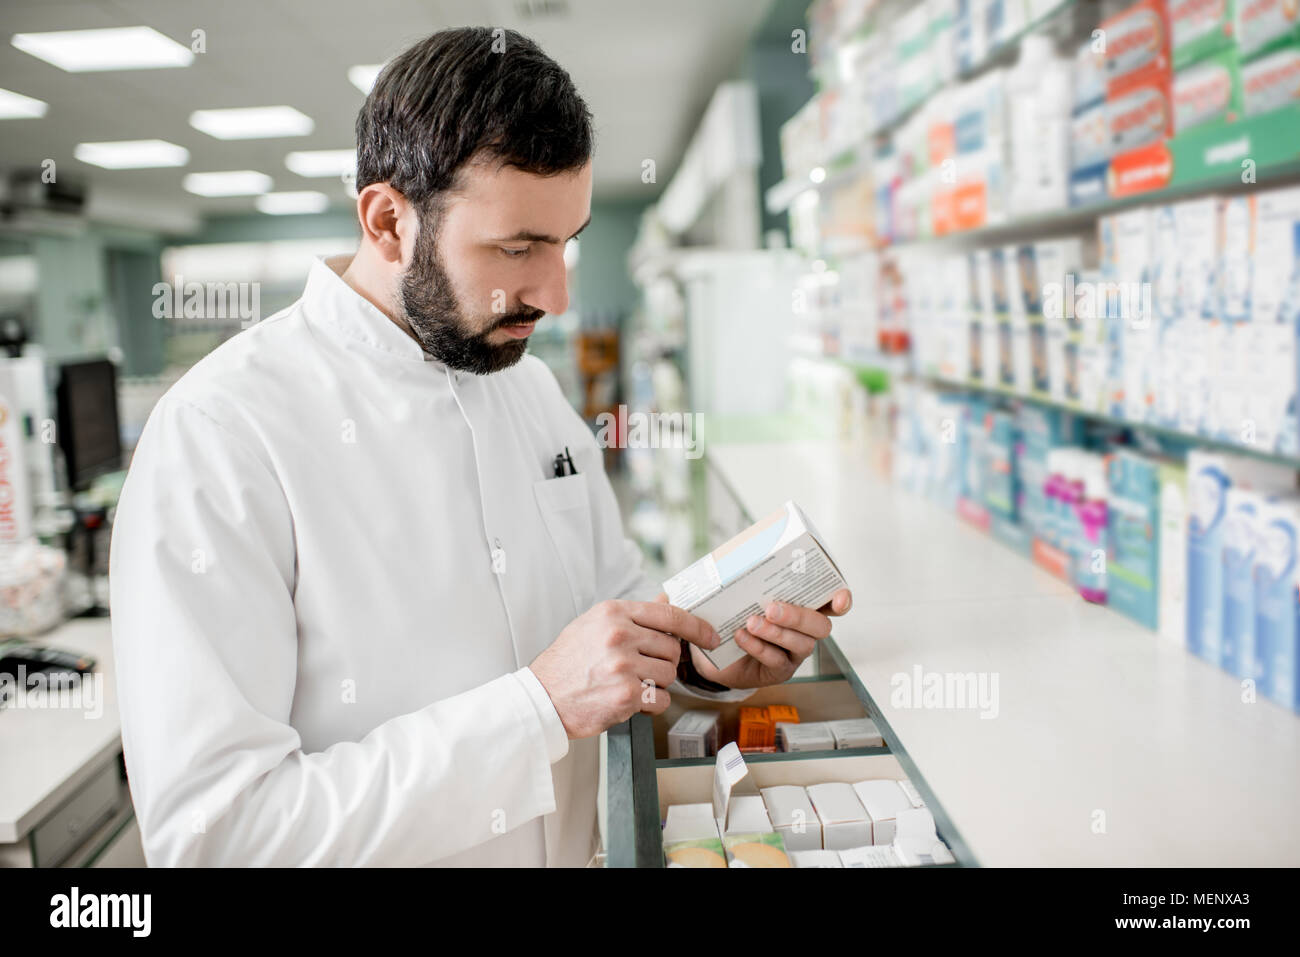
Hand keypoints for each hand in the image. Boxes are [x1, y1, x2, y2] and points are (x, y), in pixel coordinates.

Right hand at [530, 599, 720, 737]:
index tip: (710, 635)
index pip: (669, 615)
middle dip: (663, 662)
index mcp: (614, 613)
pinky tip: (630, 700)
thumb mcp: (594, 625)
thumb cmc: (568, 662)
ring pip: (669, 674)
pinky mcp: (626, 694)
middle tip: (642, 669)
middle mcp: (619, 635)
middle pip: (671, 648)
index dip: (696, 626)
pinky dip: (653, 704)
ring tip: (631, 684)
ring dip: (657, 684)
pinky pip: (661, 699)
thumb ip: (632, 615)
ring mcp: (623, 665)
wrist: (542, 697)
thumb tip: (665, 599)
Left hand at [658, 589, 852, 689]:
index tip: (839, 599)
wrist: (712, 647)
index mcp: (802, 604)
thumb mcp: (737, 591)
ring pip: (802, 645)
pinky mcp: (779, 670)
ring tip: (752, 622)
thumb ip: (744, 574)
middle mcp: (806, 630)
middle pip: (820, 625)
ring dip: (777, 633)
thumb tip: (734, 553)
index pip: (832, 601)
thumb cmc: (732, 612)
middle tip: (772, 608)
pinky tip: (741, 637)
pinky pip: (777, 661)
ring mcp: (795, 653)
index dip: (841, 599)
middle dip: (798, 616)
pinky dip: (758, 648)